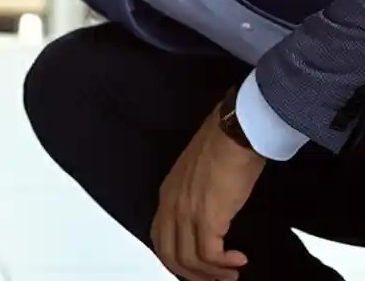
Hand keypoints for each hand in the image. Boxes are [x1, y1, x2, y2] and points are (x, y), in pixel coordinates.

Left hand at [152, 99, 266, 280]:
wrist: (234, 133)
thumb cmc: (224, 146)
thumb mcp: (200, 176)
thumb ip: (197, 197)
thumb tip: (211, 219)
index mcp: (167, 195)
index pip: (160, 238)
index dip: (177, 259)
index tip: (198, 269)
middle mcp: (171, 205)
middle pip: (169, 254)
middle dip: (192, 274)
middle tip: (216, 280)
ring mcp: (186, 212)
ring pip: (188, 260)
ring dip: (211, 274)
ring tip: (231, 275)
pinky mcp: (206, 216)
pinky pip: (208, 255)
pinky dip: (223, 264)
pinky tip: (239, 261)